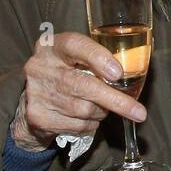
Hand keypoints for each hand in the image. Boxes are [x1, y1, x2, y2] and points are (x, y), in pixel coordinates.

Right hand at [11, 32, 147, 150]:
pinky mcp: (37, 116)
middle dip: (115, 100)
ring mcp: (36, 93)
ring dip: (101, 112)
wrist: (32, 99)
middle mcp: (40, 67)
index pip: (75, 45)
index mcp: (52, 45)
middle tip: (138, 112)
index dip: (98, 58)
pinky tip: (85, 117)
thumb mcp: (77, 58)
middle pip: (83, 85)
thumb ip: (98, 61)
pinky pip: (77, 125)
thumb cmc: (66, 73)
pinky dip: (90, 124)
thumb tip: (132, 76)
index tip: (118, 73)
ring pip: (83, 109)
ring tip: (100, 107)